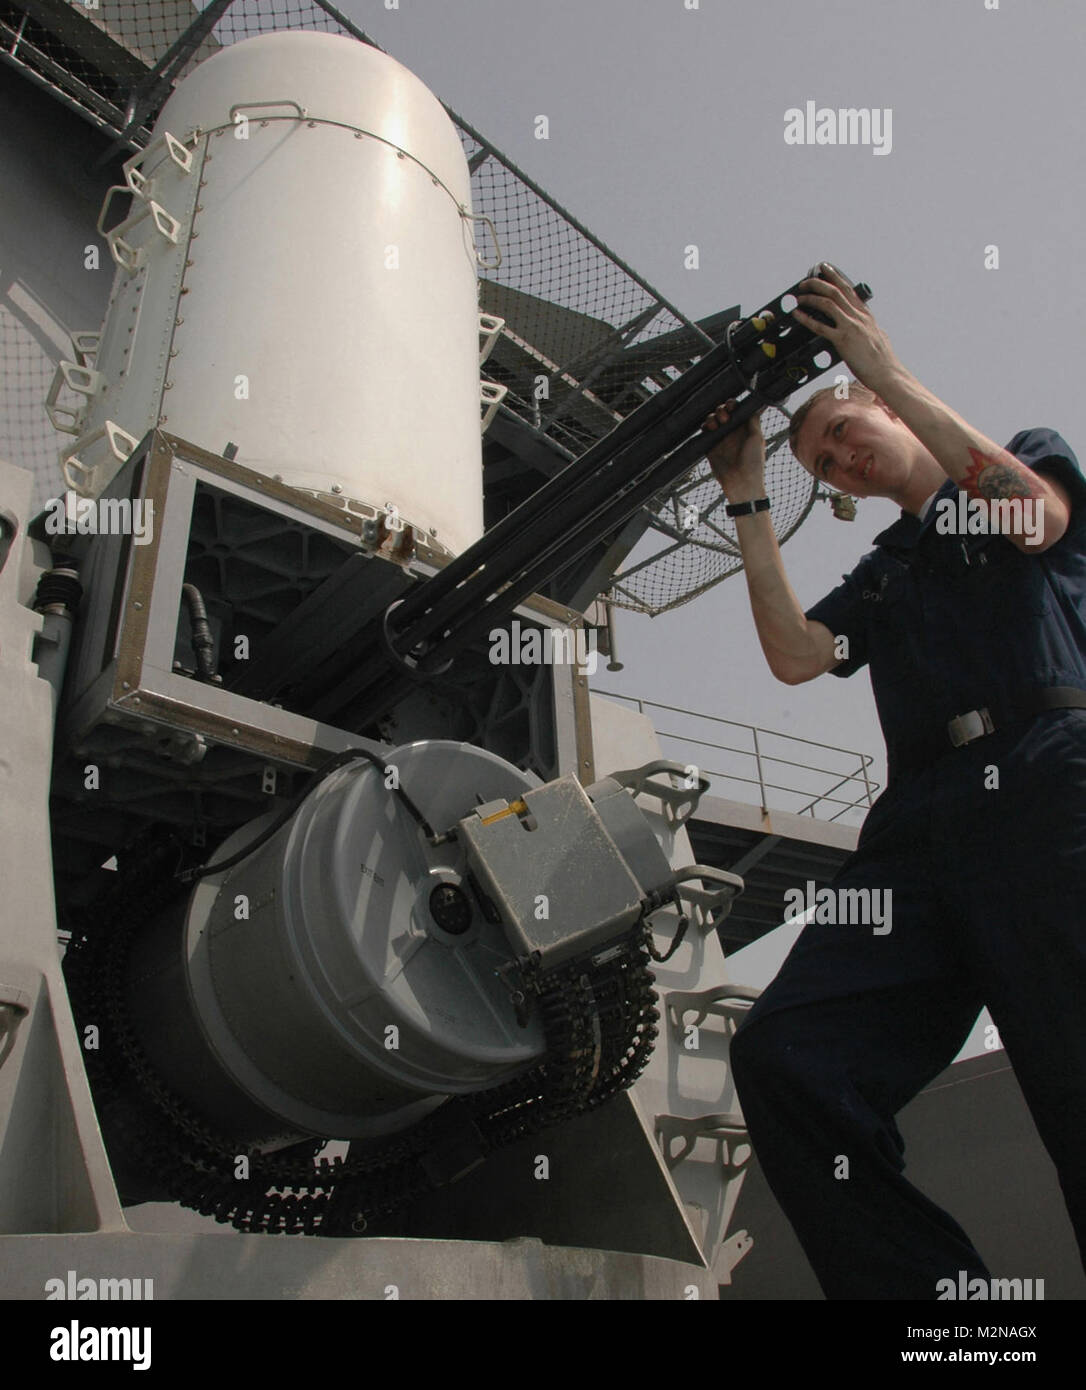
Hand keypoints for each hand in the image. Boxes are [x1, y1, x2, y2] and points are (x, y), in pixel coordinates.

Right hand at [702, 399, 765, 499]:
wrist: (741, 482)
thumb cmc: (754, 462)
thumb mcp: (757, 438)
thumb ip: (753, 421)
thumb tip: (751, 406)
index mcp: (744, 428)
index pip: (736, 410)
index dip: (732, 405)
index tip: (731, 407)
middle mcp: (732, 432)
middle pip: (723, 412)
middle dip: (721, 410)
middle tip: (724, 418)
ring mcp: (721, 439)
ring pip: (713, 420)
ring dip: (712, 417)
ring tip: (716, 424)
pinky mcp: (711, 447)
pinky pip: (705, 432)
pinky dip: (705, 427)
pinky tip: (709, 428)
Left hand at [792, 263, 901, 392]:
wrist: (887, 372)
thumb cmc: (882, 359)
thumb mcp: (877, 335)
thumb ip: (867, 326)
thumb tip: (862, 324)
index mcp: (866, 315)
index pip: (849, 289)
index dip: (835, 276)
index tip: (825, 268)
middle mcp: (858, 316)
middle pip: (836, 291)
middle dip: (819, 282)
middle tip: (806, 280)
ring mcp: (850, 327)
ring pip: (828, 303)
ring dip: (811, 297)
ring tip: (800, 296)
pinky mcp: (843, 340)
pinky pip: (820, 326)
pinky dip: (806, 319)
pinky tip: (797, 314)